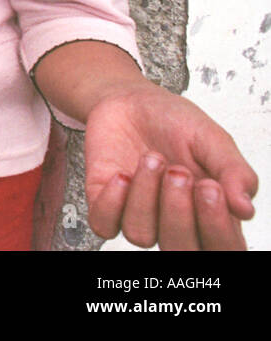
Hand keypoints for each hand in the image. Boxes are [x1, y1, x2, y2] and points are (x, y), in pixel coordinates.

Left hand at [84, 84, 256, 249]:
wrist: (132, 100)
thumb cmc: (175, 123)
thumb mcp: (213, 140)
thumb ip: (233, 172)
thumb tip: (245, 209)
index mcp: (209, 212)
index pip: (221, 247)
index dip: (217, 228)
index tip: (211, 187)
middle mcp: (174, 221)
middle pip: (179, 248)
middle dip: (178, 211)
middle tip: (178, 171)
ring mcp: (138, 214)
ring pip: (140, 235)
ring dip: (145, 195)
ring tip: (152, 158)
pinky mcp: (104, 202)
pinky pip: (104, 223)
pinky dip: (112, 201)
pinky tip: (122, 174)